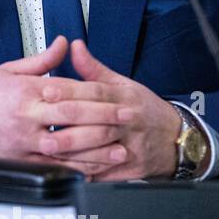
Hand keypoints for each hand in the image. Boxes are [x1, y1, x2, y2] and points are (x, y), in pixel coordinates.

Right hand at [0, 36, 129, 175]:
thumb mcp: (6, 71)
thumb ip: (40, 60)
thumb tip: (64, 44)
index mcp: (25, 91)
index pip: (69, 90)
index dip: (97, 94)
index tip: (118, 96)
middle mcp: (25, 116)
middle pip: (73, 117)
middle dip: (105, 118)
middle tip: (128, 118)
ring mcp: (21, 141)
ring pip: (66, 146)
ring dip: (96, 149)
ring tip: (119, 148)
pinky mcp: (17, 161)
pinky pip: (51, 168)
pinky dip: (73, 170)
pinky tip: (91, 171)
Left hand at [35, 40, 180, 180]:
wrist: (177, 139)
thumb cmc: (145, 110)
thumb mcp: (124, 85)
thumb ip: (94, 69)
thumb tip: (74, 46)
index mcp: (125, 98)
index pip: (96, 92)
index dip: (70, 91)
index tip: (47, 91)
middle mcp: (129, 122)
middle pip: (96, 123)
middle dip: (68, 125)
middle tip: (41, 127)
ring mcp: (131, 147)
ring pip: (99, 151)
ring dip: (72, 153)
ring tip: (46, 150)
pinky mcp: (131, 169)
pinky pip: (105, 172)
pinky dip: (84, 171)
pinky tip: (64, 170)